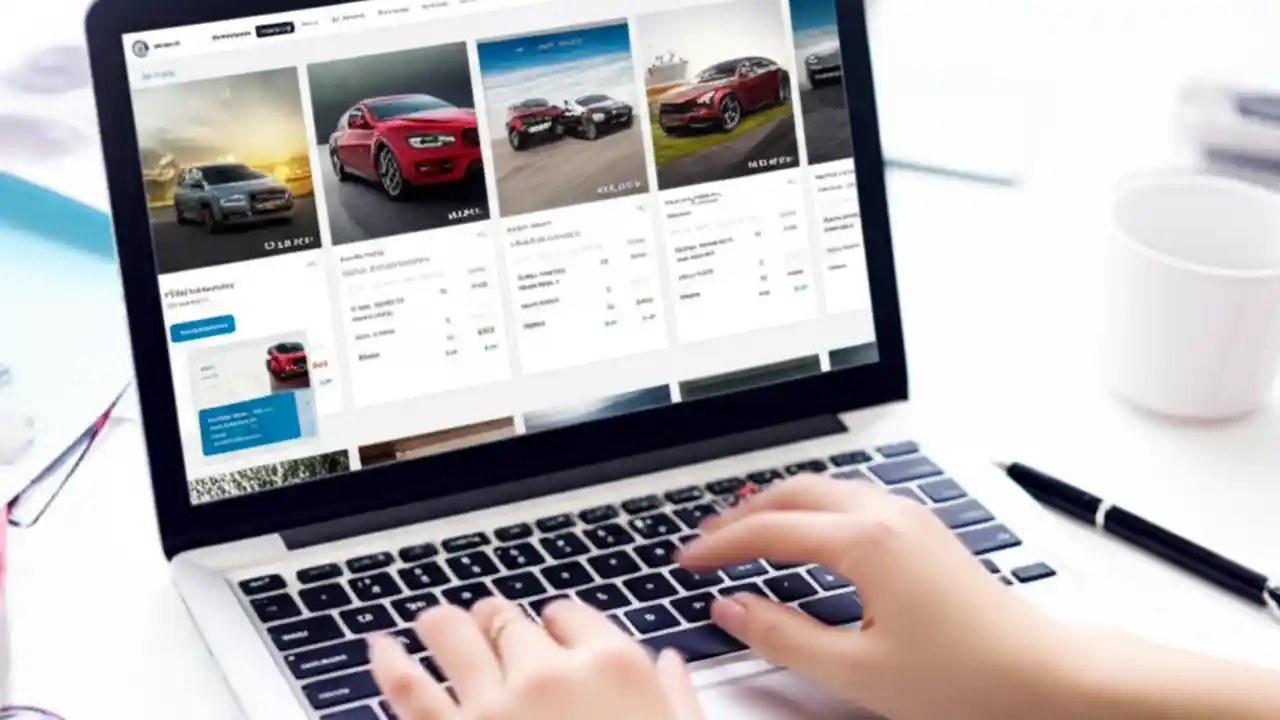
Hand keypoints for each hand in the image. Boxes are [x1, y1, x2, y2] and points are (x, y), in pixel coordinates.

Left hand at [369, 597, 702, 719]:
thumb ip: (678, 698)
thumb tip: (670, 665)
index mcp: (612, 667)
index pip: (568, 614)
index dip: (554, 624)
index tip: (550, 636)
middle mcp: (548, 674)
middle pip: (507, 622)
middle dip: (496, 624)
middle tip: (488, 630)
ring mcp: (492, 707)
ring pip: (452, 635)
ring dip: (443, 627)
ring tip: (434, 626)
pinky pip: (409, 689)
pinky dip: (389, 664)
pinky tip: (379, 649)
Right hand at [679, 475, 1076, 719]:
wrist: (1048, 678)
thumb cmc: (969, 679)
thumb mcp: (857, 671)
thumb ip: (783, 637)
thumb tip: (732, 610)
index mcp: (867, 542)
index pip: (770, 530)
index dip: (719, 545)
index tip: (686, 560)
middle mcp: (888, 515)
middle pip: (794, 493)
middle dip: (741, 513)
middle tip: (704, 540)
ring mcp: (910, 518)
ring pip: (825, 490)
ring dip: (778, 505)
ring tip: (742, 530)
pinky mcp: (924, 532)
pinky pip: (852, 500)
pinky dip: (812, 510)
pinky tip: (804, 535)